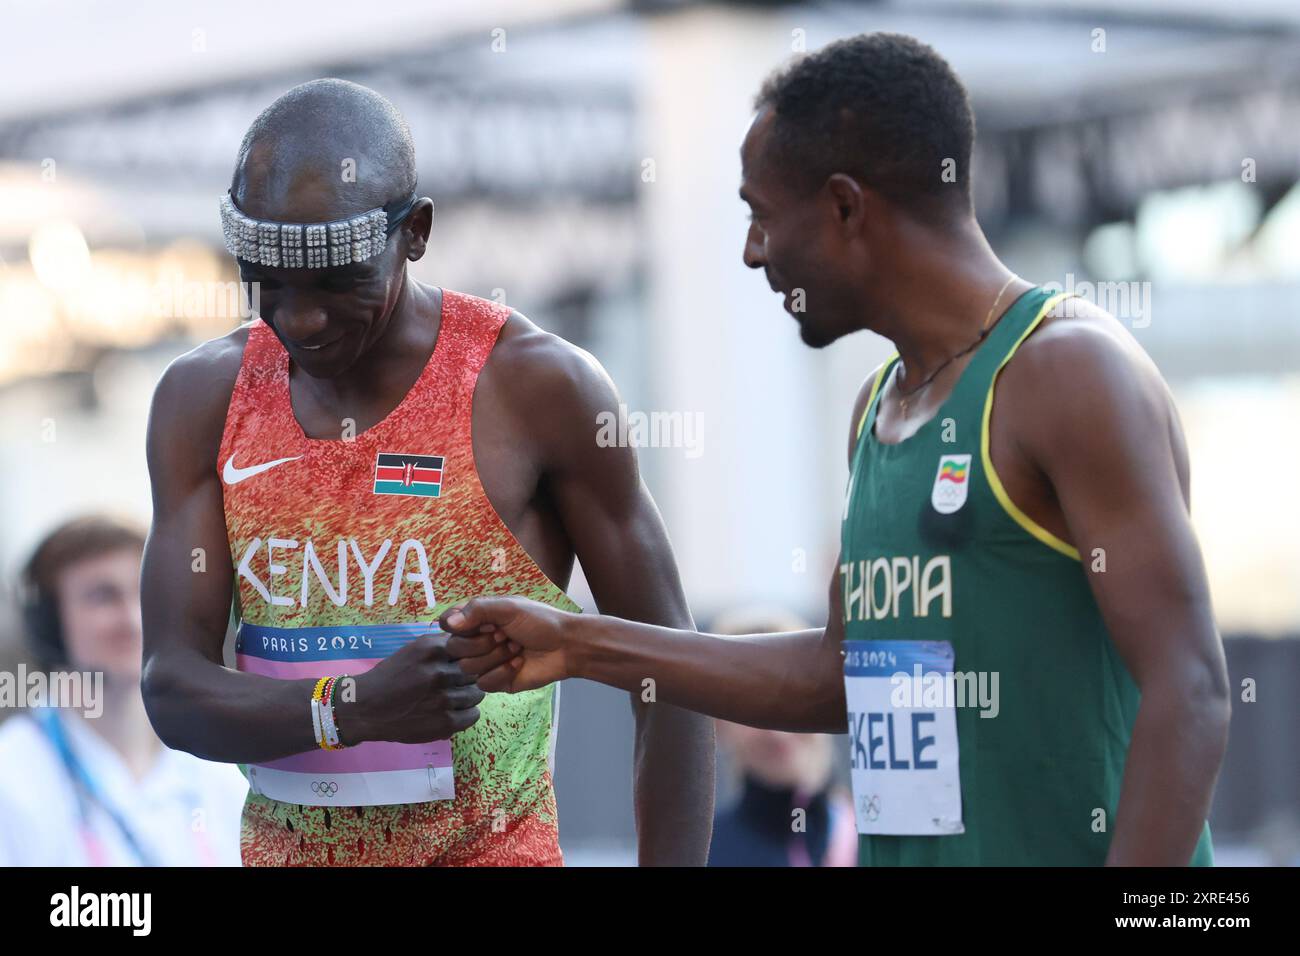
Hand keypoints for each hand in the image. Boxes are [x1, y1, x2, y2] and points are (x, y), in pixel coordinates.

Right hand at [342, 630, 513, 743]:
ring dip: (468, 696)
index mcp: (432, 649)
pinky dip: (465, 714)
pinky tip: (450, 712)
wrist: (365, 707)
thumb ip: (443, 645)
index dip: (472, 654)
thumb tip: (477, 640)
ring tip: (450, 698)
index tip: (467, 661)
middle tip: (455, 683)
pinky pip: (473, 715)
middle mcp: (439, 671)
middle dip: (469, 677)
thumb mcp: (415, 650)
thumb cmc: (392, 676)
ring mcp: (443, 698)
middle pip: (477, 671)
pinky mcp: (445, 722)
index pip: (472, 646)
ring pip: (477, 694)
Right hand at [440, 597, 574, 693]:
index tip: (486, 623)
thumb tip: (447, 623)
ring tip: (516, 648)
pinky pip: (483, 684)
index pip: (447, 623)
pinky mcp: (495, 682)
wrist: (565, 646)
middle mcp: (476, 641)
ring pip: (468, 668)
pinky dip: (503, 672)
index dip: (461, 626)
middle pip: (454, 649)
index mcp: (476, 620)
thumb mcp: (509, 607)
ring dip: (496, 656)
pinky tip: (519, 663)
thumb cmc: (540, 621)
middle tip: (505, 635)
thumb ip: (477, 610)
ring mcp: (484, 663)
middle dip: (483, 643)